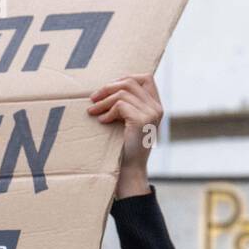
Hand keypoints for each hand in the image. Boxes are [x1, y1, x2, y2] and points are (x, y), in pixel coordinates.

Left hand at [88, 74, 162, 198]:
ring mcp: (151, 114)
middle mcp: (156, 108)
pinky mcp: (141, 121)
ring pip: (122, 93)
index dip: (125, 78)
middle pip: (130, 82)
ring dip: (104, 101)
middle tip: (93, 98)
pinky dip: (107, 112)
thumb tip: (108, 89)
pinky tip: (102, 121)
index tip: (108, 89)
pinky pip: (120, 105)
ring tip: (92, 111)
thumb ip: (127, 106)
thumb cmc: (125, 147)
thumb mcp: (128, 123)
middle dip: (108, 87)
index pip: (145, 78)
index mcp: (156, 106)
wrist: (129, 171)